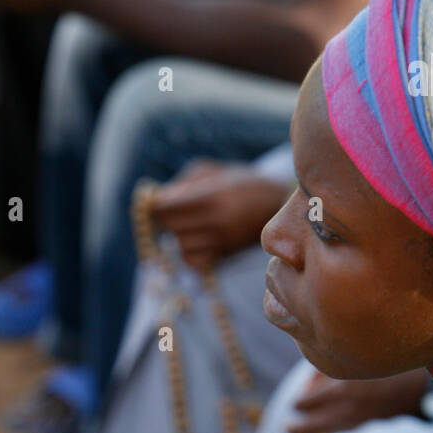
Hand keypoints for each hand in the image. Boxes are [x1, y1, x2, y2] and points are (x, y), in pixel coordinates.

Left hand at [148, 162, 288, 271]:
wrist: (277, 205)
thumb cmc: (240, 183)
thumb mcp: (213, 171)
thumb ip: (183, 183)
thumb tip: (157, 199)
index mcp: (212, 196)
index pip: (166, 206)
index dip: (155, 202)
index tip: (155, 198)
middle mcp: (217, 222)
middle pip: (170, 227)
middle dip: (165, 218)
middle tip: (170, 209)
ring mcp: (221, 242)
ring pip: (180, 246)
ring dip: (178, 235)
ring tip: (187, 223)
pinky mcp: (225, 256)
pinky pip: (192, 261)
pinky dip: (188, 252)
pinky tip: (195, 239)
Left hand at [285, 368, 427, 432]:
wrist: (423, 389)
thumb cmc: (388, 367)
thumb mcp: (357, 359)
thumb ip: (330, 367)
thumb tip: (306, 380)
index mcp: (341, 388)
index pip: (305, 402)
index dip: (299, 402)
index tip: (296, 403)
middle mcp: (345, 411)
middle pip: (307, 426)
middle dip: (295, 428)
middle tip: (286, 428)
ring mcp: (356, 428)